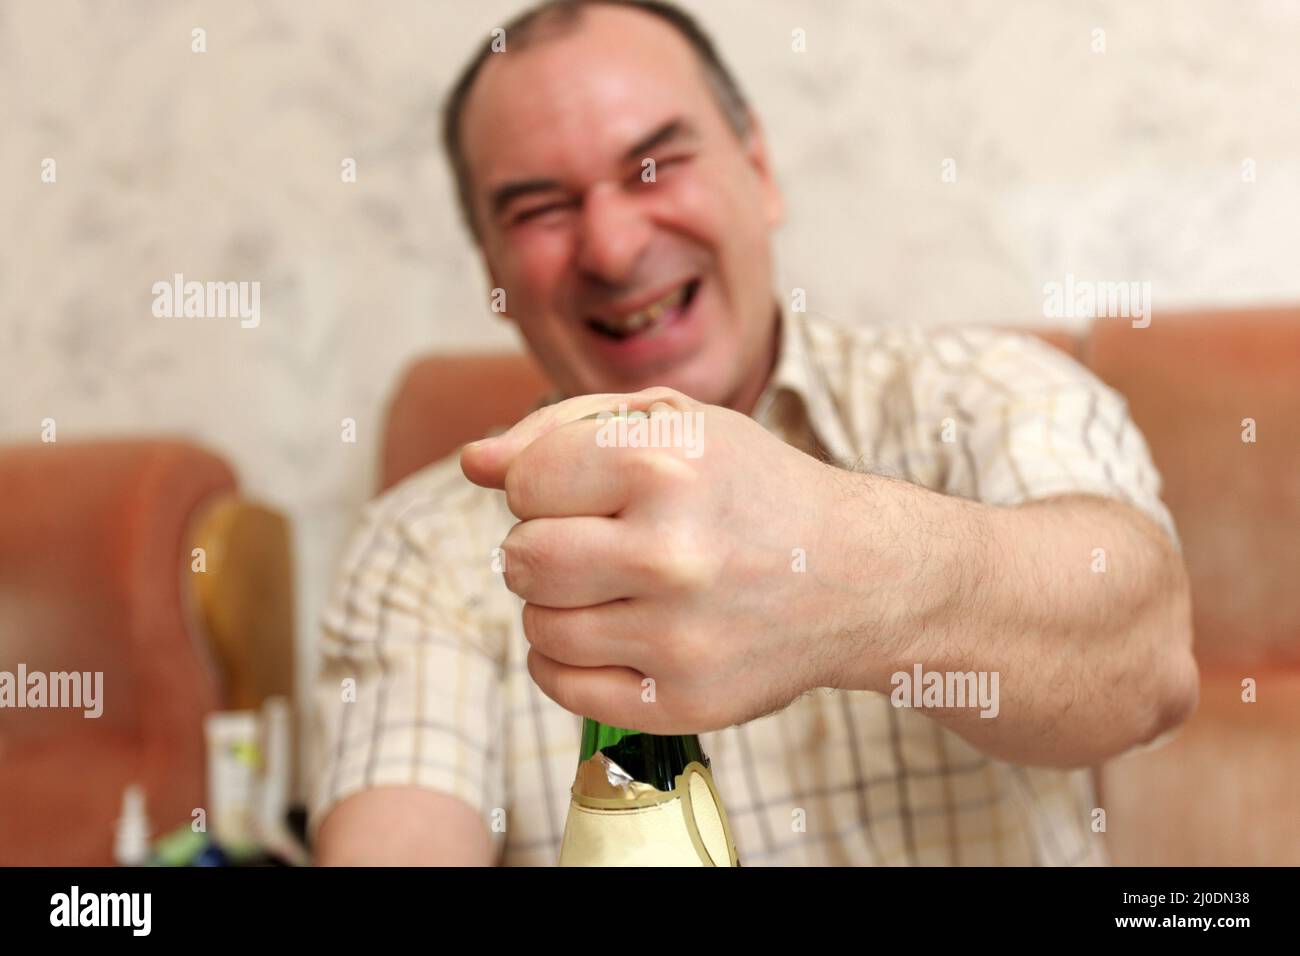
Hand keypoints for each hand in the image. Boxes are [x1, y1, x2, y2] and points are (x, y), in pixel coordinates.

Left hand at [460, 386, 863, 732]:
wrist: (856, 574)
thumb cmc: (749, 488)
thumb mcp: (672, 424)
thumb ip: (562, 428)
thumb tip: (474, 462)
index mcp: (665, 466)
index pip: (523, 483)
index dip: (544, 484)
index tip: (586, 490)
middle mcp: (671, 554)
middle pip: (520, 560)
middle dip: (540, 546)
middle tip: (590, 542)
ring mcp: (678, 638)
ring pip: (537, 626)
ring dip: (557, 603)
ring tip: (613, 586)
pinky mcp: (684, 702)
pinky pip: (560, 685)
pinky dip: (567, 659)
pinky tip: (612, 631)